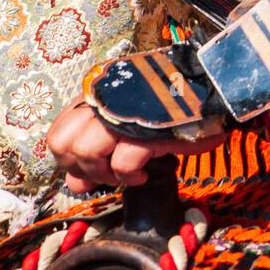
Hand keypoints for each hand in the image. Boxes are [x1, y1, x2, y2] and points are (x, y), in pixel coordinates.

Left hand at [47, 96, 225, 192]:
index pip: (57, 133)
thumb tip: (74, 184)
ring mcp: (124, 112)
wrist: (211, 85)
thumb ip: (96, 150)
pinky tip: (146, 173)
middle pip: (63, 144)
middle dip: (82, 169)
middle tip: (108, 174)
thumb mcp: (126, 124)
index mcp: (97, 93)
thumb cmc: (169, 105)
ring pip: (86, 152)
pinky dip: (131, 176)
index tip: (94, 170)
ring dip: (106, 174)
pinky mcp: (147, 128)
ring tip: (128, 174)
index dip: (70, 160)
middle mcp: (104, 99)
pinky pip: (123, 162)